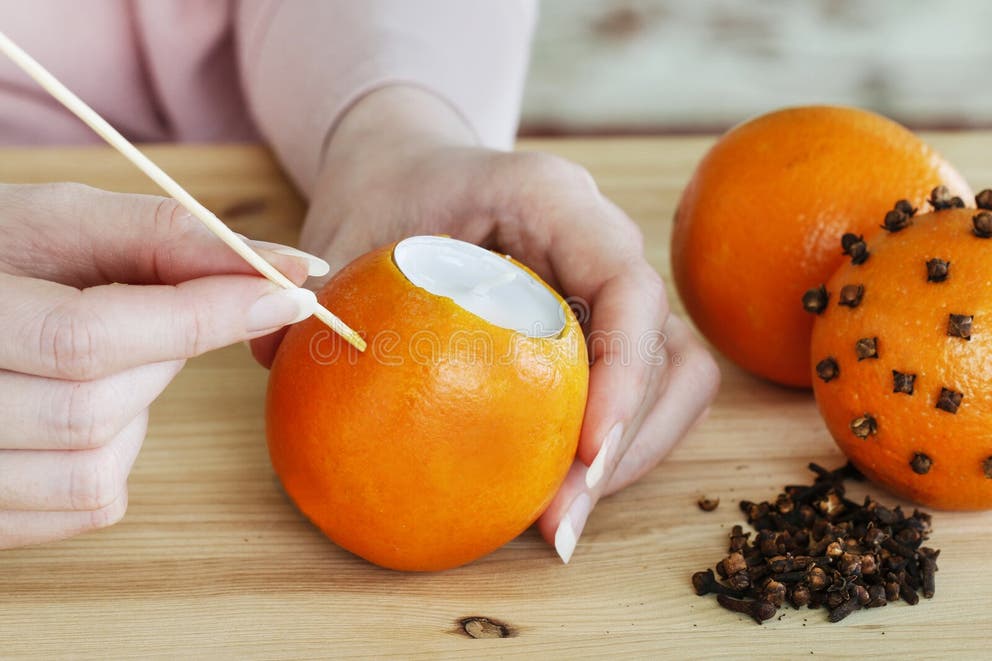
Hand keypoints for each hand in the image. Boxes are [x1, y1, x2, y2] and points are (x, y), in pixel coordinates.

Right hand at [0, 182, 324, 548]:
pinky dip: (115, 456)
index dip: (201, 319)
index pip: (86, 340)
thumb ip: (174, 238)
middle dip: (159, 359)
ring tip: (103, 363)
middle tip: (149, 318)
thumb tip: (296, 268)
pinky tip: (85, 407)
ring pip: (94, 472)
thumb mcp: (66, 222)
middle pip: (93, 411)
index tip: (288, 297)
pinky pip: (89, 506)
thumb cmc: (5, 252)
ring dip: (135, 414)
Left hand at [256, 87, 719, 562]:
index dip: (624, 370)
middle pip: (669, 348)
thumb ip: (324, 287)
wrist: (411, 169)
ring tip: (561, 524)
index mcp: (553, 199)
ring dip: (632, 456)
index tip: (583, 451)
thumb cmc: (382, 190)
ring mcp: (609, 286)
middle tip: (561, 523)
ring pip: (673, 376)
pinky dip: (609, 446)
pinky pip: (636, 388)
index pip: (626, 282)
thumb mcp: (346, 225)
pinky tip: (553, 490)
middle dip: (631, 443)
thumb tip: (281, 357)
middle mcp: (601, 239)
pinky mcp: (601, 324)